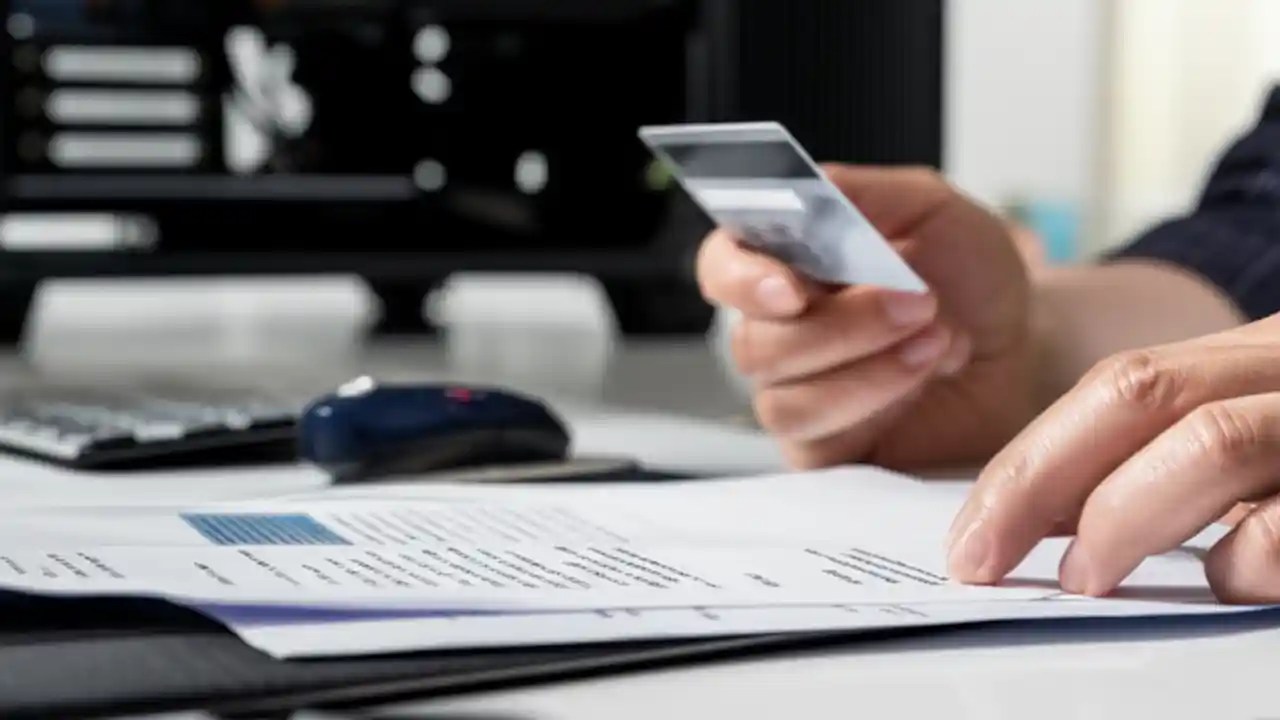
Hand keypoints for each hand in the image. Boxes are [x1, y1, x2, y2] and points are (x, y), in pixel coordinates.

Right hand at [697, 165, 1037, 469]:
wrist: (1020, 348)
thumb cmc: (967, 278)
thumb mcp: (931, 209)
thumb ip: (865, 194)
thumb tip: (809, 187)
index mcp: (783, 264)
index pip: (721, 269)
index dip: (741, 280)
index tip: (791, 287)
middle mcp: (776, 331)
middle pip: (753, 344)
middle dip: (840, 325)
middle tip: (916, 299)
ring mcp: (794, 394)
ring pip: (782, 400)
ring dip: (863, 367)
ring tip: (935, 338)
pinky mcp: (822, 448)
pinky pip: (816, 439)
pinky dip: (875, 399)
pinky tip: (923, 371)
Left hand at [947, 313, 1279, 602]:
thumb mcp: (1260, 435)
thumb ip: (1170, 457)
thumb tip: (1049, 519)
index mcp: (1257, 354)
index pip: (1118, 384)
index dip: (1030, 458)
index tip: (969, 532)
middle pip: (1138, 393)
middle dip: (1037, 480)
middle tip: (982, 559)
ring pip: (1208, 441)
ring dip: (1120, 518)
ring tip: (1082, 579)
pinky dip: (1241, 560)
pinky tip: (1222, 583)